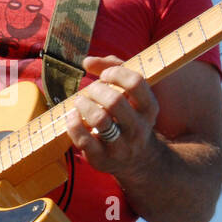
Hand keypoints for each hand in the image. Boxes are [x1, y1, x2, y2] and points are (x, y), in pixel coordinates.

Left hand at [64, 56, 160, 179]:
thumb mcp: (130, 94)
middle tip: (90, 90)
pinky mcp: (102, 159)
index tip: (104, 76)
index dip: (116, 73)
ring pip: (100, 119)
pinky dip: (73, 124)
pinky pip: (84, 140)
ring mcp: (121, 146)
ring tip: (79, 101)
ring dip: (84, 104)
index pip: (136, 82)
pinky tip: (73, 116)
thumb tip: (87, 61)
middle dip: (96, 90)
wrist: (138, 160)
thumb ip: (112, 69)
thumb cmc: (128, 117)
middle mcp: (139, 128)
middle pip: (115, 101)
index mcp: (149, 108)